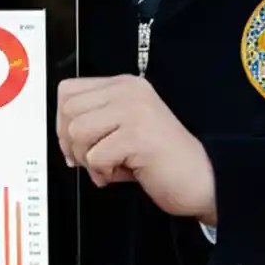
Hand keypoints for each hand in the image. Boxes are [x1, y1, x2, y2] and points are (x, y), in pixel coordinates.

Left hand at [56, 75, 216, 221]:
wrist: (203, 178)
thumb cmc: (162, 159)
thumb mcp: (124, 129)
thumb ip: (96, 121)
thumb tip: (61, 133)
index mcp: (125, 85)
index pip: (68, 90)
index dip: (63, 121)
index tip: (75, 143)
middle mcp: (130, 92)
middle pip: (68, 110)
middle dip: (71, 142)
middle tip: (92, 159)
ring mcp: (135, 111)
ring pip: (77, 131)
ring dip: (86, 158)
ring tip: (108, 166)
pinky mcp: (138, 136)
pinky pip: (96, 155)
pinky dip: (102, 172)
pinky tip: (122, 173)